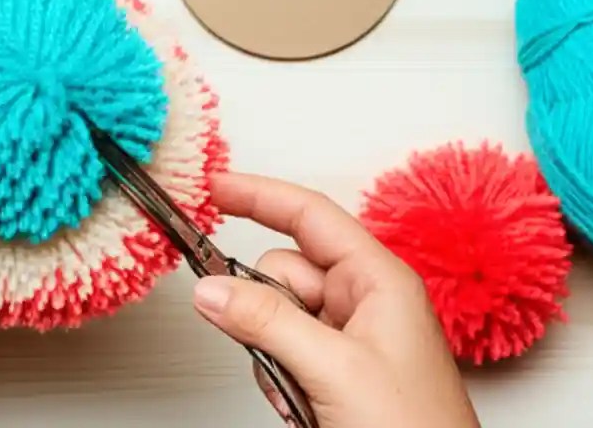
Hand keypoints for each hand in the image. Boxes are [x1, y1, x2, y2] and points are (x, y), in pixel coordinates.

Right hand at [193, 174, 479, 427]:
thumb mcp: (334, 368)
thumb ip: (267, 321)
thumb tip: (213, 288)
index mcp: (379, 280)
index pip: (309, 216)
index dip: (259, 196)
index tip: (213, 186)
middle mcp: (366, 302)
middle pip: (282, 273)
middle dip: (263, 308)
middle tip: (269, 345)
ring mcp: (350, 340)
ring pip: (275, 317)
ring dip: (271, 353)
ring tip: (301, 391)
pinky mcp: (336, 373)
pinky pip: (283, 353)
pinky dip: (278, 376)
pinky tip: (301, 406)